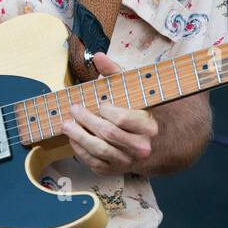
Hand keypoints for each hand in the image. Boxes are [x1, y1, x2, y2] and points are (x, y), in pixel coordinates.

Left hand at [62, 52, 158, 176]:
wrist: (160, 145)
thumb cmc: (144, 114)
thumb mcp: (135, 92)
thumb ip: (116, 74)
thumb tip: (98, 56)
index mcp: (148, 126)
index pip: (123, 118)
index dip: (106, 111)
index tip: (99, 104)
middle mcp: (140, 147)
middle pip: (108, 134)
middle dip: (87, 121)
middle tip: (74, 109)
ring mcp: (128, 162)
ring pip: (99, 151)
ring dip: (79, 137)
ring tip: (67, 124)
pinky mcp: (116, 170)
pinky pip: (94, 163)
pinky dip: (81, 151)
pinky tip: (73, 139)